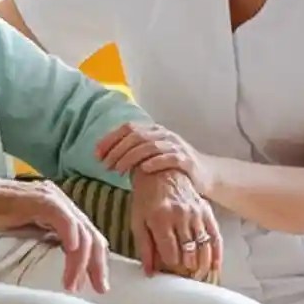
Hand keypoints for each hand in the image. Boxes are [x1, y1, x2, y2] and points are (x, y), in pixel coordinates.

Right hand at [0, 171, 109, 293]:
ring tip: (72, 284)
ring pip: (80, 231)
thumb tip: (69, 257)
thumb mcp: (32, 229)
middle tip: (99, 288)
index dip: (97, 260)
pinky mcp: (41, 199)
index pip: (89, 235)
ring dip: (80, 262)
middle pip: (91, 234)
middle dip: (98, 264)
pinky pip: (63, 219)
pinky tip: (73, 252)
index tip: (96, 283)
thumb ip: (51, 236)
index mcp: (63, 208)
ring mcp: (53, 198)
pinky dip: (71, 237)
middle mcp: (63, 201)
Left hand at [96, 122, 213, 193]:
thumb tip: (105, 158)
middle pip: (136, 136)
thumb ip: (132, 154)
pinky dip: (155, 161)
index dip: (110, 139)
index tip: (96, 154)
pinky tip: (143, 169)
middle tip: (105, 166)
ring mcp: (176, 145)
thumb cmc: (172, 167)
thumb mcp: (151, 157)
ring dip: (131, 157)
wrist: (206, 175)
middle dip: (117, 150)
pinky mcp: (187, 160)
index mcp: (153, 131)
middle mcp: (164, 134)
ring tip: (118, 170)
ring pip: (150, 146)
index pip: (128, 128)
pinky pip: (170, 157)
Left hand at [129, 170, 222, 281]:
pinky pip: (215, 237)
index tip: (168, 271)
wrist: (161, 171)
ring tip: (196, 275)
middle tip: (183, 275)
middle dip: (186, 269)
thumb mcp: (138, 221)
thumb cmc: (146, 198)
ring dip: (202, 266)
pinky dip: (217, 254)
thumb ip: (144, 247)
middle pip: (189, 253)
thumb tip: (149, 273)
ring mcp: (196, 213)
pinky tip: (215, 267)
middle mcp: (180, 216)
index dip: (170, 267)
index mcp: (160, 218)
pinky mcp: (206, 211)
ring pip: (204, 248)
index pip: (171, 254)